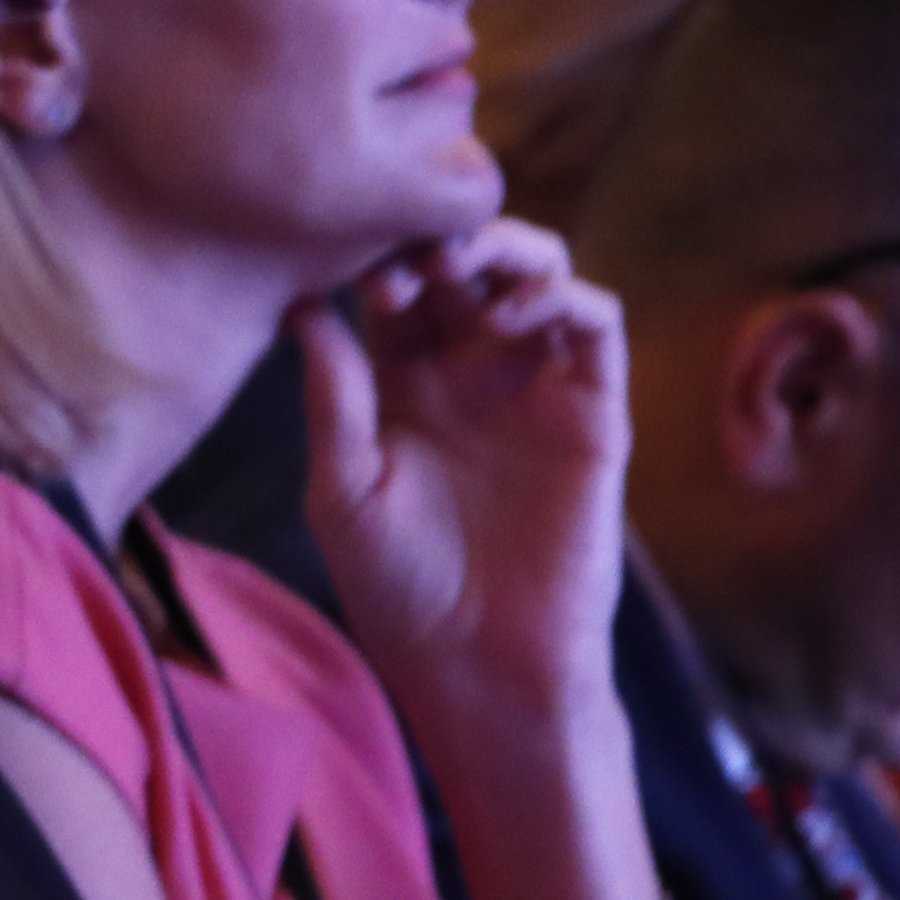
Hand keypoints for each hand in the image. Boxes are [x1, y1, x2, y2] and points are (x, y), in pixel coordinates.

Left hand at [298, 220, 632, 735]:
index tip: (341, 256)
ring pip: (538, 275)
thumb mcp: (344, 492)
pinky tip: (514, 314)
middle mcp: (474, 372)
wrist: (479, 664)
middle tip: (405, 245)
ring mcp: (537, 386)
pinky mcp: (595, 412)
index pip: (397, 288)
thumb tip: (303, 307)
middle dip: (438, 235)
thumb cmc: (399, 588)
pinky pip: (596, 327)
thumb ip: (333, 401)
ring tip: (455, 263)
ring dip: (504, 249)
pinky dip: (565, 297)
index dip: (377, 257)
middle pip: (468, 264)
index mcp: (404, 384)